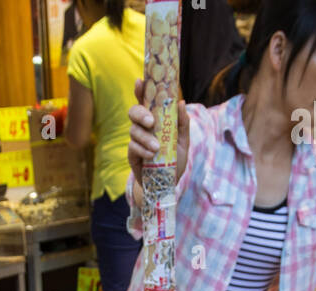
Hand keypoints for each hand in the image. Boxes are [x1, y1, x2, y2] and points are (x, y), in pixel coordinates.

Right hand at [128, 80, 189, 198]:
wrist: (167, 184)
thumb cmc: (174, 160)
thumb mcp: (183, 141)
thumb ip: (182, 123)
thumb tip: (181, 102)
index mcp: (154, 120)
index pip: (145, 101)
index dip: (141, 90)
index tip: (140, 81)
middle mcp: (143, 128)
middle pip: (134, 112)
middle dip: (140, 114)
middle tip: (151, 121)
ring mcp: (136, 141)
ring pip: (134, 131)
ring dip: (145, 138)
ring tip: (156, 148)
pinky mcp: (132, 156)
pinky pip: (133, 148)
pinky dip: (142, 150)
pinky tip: (151, 155)